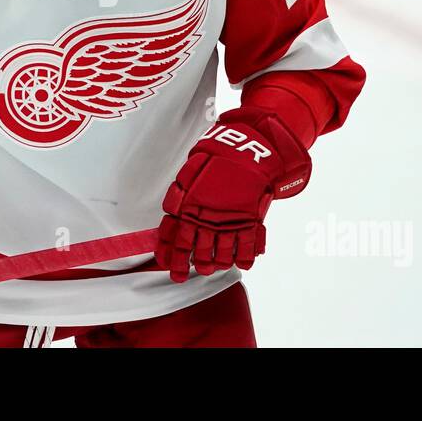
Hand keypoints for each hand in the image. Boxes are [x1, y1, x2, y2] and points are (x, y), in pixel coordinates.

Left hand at [156, 106, 309, 282]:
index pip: (177, 241)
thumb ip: (178, 195)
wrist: (248, 150)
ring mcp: (231, 222)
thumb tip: (170, 213)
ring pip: (222, 254)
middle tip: (192, 270)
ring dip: (216, 264)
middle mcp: (210, 219)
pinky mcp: (251, 221)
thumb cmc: (215, 158)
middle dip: (194, 264)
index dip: (172, 258)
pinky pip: (246, 247)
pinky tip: (240, 263)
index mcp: (191, 208)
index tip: (171, 268)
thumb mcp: (189, 172)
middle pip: (199, 252)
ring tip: (213, 267)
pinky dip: (243, 258)